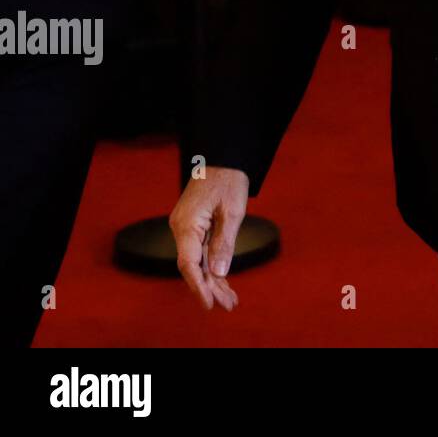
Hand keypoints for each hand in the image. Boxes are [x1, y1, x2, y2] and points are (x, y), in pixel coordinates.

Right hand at [169, 166, 249, 311]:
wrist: (223, 157)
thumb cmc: (228, 180)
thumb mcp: (232, 211)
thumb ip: (224, 243)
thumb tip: (217, 273)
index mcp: (186, 225)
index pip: (189, 264)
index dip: (199, 286)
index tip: (210, 303)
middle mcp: (181, 229)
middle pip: (193, 266)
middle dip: (211, 287)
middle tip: (229, 305)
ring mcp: (186, 228)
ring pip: (198, 261)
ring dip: (213, 280)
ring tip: (231, 299)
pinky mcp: (194, 226)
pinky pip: (201, 251)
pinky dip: (212, 266)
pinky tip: (222, 281)